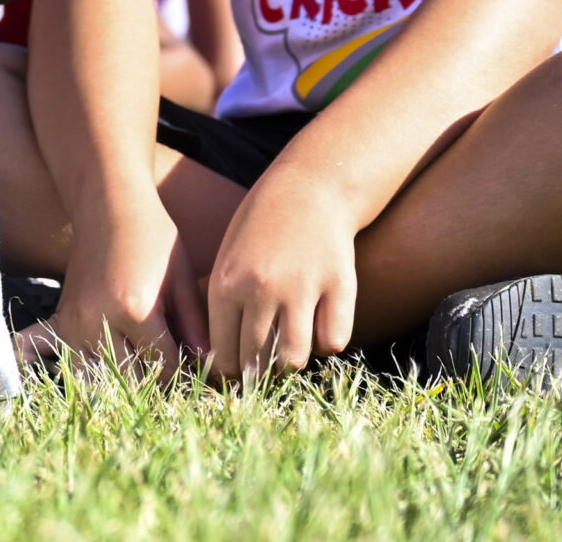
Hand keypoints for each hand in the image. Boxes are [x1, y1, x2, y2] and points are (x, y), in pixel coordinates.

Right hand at [52, 188, 205, 375]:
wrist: (108, 205)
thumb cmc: (153, 237)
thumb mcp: (182, 279)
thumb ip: (194, 326)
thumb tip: (209, 365)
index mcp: (136, 310)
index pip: (166, 366)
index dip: (185, 367)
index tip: (192, 359)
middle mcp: (100, 320)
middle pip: (132, 378)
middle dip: (154, 375)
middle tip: (167, 359)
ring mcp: (75, 322)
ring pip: (97, 376)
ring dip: (118, 375)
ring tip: (137, 361)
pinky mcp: (61, 318)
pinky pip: (58, 355)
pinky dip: (67, 364)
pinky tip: (77, 362)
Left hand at [205, 175, 357, 381]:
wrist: (308, 188)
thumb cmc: (261, 227)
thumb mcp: (228, 258)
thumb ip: (225, 304)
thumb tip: (223, 359)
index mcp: (226, 283)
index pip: (222, 353)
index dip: (229, 372)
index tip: (237, 373)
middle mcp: (261, 289)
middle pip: (256, 362)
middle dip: (258, 374)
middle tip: (263, 369)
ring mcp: (302, 288)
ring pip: (293, 359)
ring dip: (290, 363)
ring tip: (288, 352)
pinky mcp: (339, 286)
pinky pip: (334, 342)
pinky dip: (327, 343)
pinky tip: (319, 327)